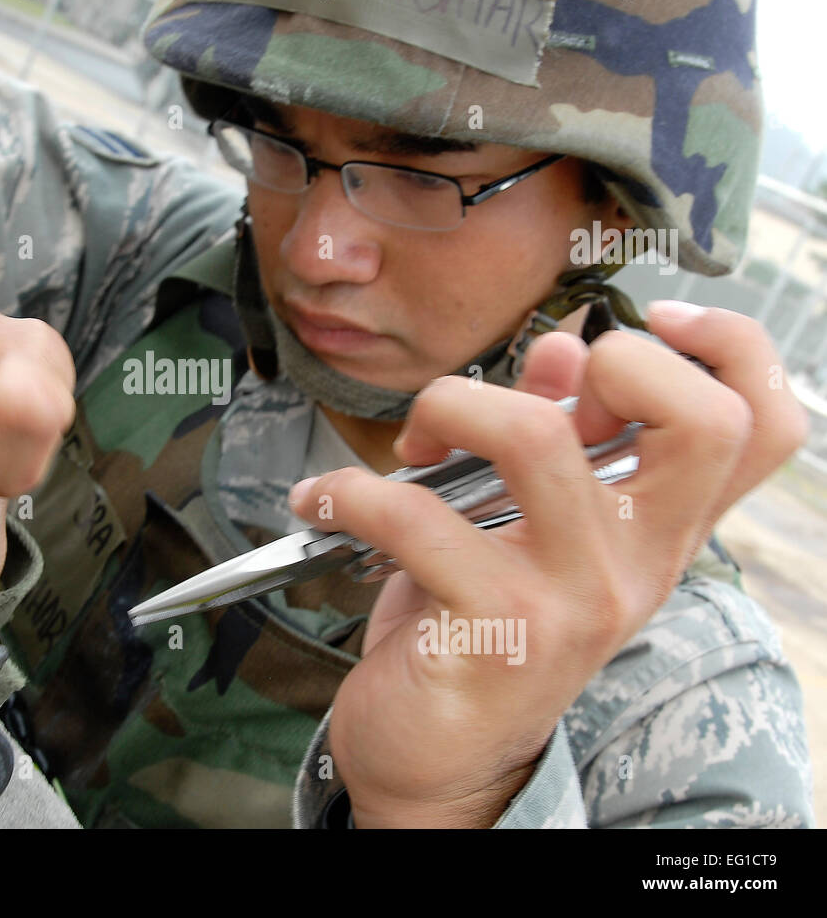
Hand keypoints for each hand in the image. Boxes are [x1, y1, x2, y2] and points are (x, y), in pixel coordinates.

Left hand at [288, 303, 807, 827]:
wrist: (438, 758)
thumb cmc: (478, 627)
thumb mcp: (525, 532)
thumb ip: (555, 437)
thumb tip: (562, 347)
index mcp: (657, 531)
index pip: (759, 426)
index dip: (731, 351)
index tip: (650, 324)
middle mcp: (637, 565)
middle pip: (697, 420)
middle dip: (611, 362)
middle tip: (527, 396)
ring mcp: (572, 599)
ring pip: (535, 437)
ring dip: (447, 406)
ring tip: (409, 444)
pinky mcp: (493, 628)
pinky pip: (415, 514)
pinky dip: (349, 490)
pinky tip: (323, 500)